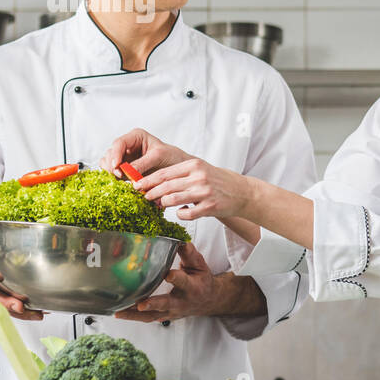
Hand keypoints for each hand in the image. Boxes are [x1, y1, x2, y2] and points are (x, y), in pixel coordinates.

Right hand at [101, 128, 191, 178]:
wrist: (178, 168)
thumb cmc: (172, 157)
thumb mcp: (159, 157)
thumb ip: (142, 163)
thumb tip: (126, 172)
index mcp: (136, 136)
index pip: (119, 143)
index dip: (115, 154)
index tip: (117, 166)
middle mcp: (128, 145)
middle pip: (110, 153)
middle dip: (112, 165)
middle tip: (119, 176)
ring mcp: (124, 157)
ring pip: (108, 163)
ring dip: (111, 171)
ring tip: (121, 179)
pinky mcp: (124, 169)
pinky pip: (112, 172)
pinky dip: (114, 177)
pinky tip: (121, 182)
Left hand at [114, 242, 218, 321]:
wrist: (208, 300)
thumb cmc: (201, 280)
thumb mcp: (199, 265)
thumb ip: (188, 253)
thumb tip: (178, 239)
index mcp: (192, 287)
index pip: (183, 281)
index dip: (176, 278)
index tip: (168, 274)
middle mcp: (181, 301)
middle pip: (166, 304)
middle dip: (153, 304)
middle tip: (141, 305)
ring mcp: (171, 311)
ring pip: (152, 315)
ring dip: (135, 315)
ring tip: (120, 311)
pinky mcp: (163, 317)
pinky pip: (146, 318)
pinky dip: (132, 317)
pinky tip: (119, 312)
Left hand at [134, 157, 251, 220]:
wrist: (242, 192)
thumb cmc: (218, 181)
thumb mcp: (200, 170)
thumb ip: (180, 174)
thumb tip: (154, 181)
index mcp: (194, 165)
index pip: (164, 173)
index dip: (148, 180)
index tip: (136, 185)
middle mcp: (199, 177)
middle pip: (165, 186)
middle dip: (150, 193)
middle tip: (143, 197)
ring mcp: (204, 192)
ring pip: (172, 199)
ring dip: (163, 204)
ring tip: (160, 205)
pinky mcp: (210, 207)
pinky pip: (186, 214)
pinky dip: (180, 214)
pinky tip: (182, 212)